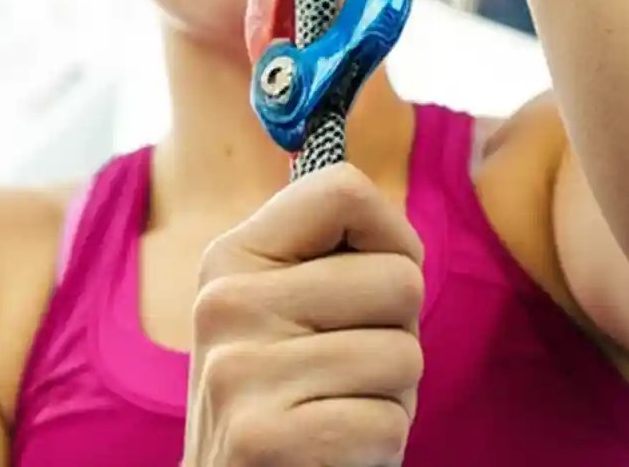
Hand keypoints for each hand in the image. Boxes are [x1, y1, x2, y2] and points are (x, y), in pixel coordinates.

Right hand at [183, 164, 425, 466]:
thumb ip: (330, 259)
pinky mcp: (260, 438)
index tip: (379, 287)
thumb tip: (391, 221)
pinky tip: (334, 453)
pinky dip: (378, 447)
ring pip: (403, 355)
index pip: (342, 189)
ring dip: (393, 398)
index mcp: (232, 257)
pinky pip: (386, 422)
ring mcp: (238, 371)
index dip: (393, 237)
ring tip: (340, 413)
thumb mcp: (287, 314)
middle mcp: (225, 303)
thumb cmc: (292, 402)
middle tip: (351, 372)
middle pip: (399, 279)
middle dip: (400, 335)